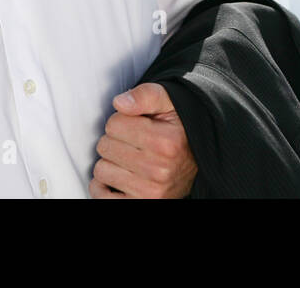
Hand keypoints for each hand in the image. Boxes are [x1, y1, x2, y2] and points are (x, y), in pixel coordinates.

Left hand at [89, 82, 196, 198]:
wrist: (198, 160)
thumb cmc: (178, 129)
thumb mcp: (168, 103)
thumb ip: (145, 95)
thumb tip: (119, 103)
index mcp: (166, 141)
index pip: (114, 123)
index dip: (120, 121)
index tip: (134, 125)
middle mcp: (160, 168)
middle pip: (105, 146)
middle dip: (114, 141)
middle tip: (131, 142)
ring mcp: (150, 191)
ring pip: (101, 170)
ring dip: (110, 163)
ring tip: (128, 160)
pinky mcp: (143, 203)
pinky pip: (101, 196)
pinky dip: (102, 186)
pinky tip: (117, 177)